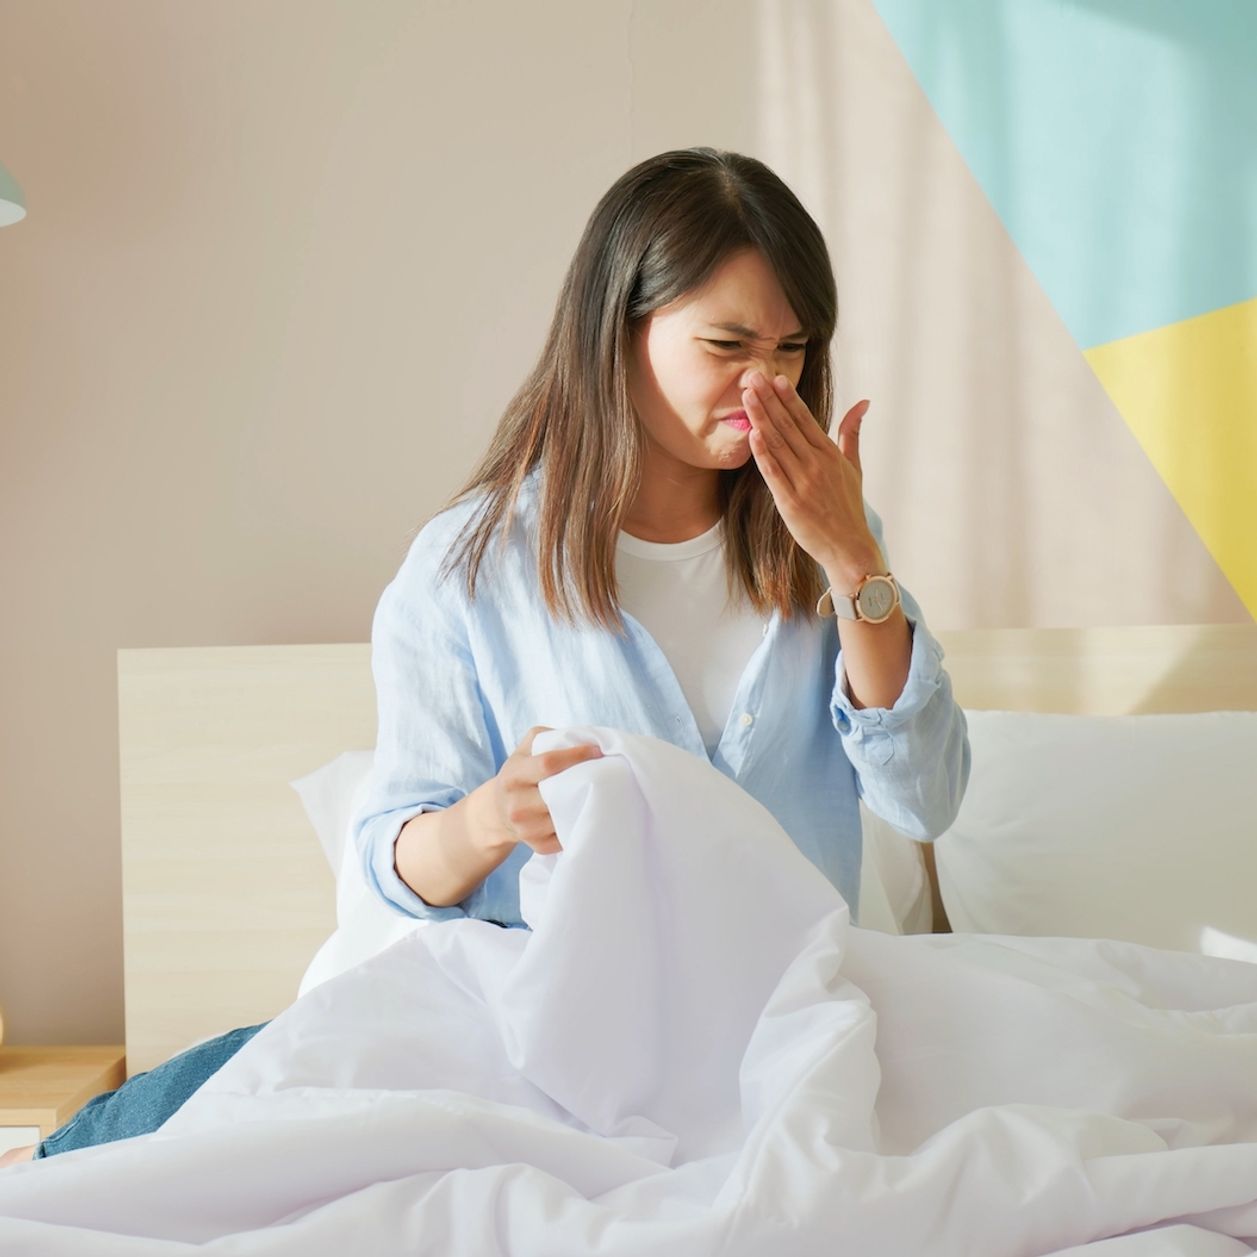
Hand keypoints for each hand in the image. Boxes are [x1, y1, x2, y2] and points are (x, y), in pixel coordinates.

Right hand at [483, 726, 602, 854]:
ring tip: (599, 792)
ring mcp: (526, 828)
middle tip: (604, 772)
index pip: (548, 763)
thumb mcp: (525, 750)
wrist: (497, 812)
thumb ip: (549, 738)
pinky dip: (579, 824)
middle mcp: (516, 804)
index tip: (597, 751)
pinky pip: (567, 836)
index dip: (576, 755)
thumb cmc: (520, 775)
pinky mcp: (538, 846)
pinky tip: (585, 812)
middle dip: (585, 781)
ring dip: (587, 804)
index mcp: (513, 775)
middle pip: (559, 793)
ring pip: (567, 816)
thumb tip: (584, 738)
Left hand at [743, 372, 879, 584]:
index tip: (775, 378)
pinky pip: (774, 473)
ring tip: (747, 396)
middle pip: (788, 425)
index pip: (805, 419)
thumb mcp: (854, 466)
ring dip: (761, 418)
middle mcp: (817, 464)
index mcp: (830, 453)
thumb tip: (863, 402)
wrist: (849, 546)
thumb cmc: (848, 506)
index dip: (789, 398)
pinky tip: (753, 434)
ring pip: (778, 444)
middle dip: (769, 400)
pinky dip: (763, 453)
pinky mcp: (790, 502)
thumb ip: (852, 433)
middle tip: (752, 377)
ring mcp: (803, 482)